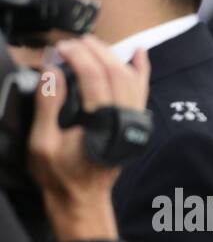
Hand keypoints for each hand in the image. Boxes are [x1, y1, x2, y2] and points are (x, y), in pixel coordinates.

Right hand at [28, 36, 149, 241]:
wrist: (83, 199)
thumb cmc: (60, 175)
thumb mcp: (42, 143)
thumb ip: (48, 106)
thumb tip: (52, 72)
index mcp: (102, 125)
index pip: (95, 77)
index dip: (77, 56)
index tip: (60, 48)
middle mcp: (124, 121)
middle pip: (115, 72)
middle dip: (93, 51)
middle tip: (72, 43)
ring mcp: (133, 122)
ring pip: (131, 79)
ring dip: (112, 56)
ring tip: (90, 43)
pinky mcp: (134, 124)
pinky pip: (141, 92)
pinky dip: (141, 70)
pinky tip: (139, 52)